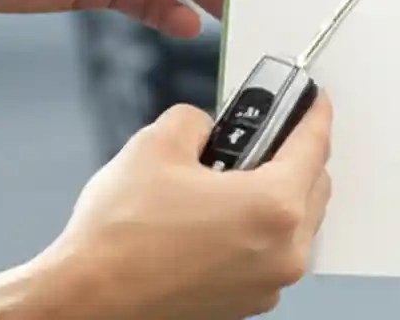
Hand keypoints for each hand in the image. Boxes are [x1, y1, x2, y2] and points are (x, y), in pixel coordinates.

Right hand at [23, 99, 332, 319]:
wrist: (85, 301)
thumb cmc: (118, 239)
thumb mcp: (157, 145)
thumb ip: (196, 120)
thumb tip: (207, 127)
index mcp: (274, 206)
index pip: (314, 145)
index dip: (314, 113)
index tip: (314, 99)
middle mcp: (284, 250)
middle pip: (314, 185)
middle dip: (295, 155)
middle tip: (265, 135)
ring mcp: (269, 282)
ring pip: (298, 223)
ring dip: (280, 195)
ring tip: (234, 179)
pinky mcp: (249, 302)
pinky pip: (274, 253)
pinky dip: (262, 231)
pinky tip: (223, 218)